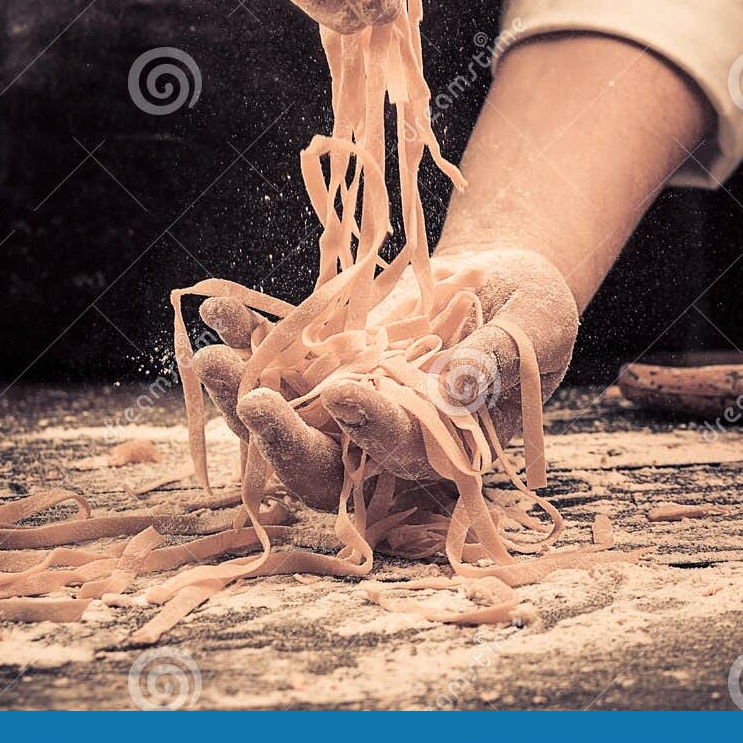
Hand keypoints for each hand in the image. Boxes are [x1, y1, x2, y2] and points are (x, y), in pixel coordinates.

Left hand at [192, 247, 578, 510]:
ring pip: (286, 416)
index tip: (345, 395)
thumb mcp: (532, 328)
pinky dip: (247, 338)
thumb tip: (454, 386)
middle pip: (324, 462)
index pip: (401, 453)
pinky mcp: (325, 362)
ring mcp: (347, 402)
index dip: (372, 431)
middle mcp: (385, 439)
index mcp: (445, 449)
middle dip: (282, 439)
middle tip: (250, 400)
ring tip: (210, 357)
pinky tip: (219, 309)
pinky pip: (277, 360)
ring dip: (244, 392)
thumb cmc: (532, 312)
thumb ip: (496, 360)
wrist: (499, 280)